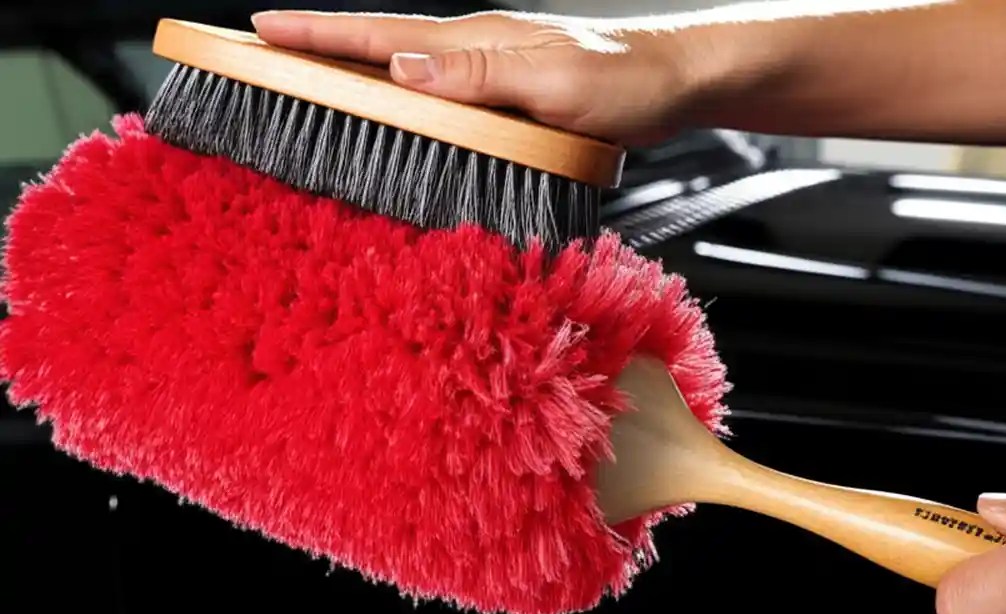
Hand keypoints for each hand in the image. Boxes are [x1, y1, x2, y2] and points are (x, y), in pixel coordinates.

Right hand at [249, 10, 712, 145]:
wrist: (675, 82)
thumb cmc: (626, 78)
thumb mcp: (553, 80)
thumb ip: (479, 76)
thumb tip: (402, 70)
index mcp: (475, 42)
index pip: (379, 35)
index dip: (318, 35)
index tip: (259, 31)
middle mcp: (474, 53)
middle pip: (379, 51)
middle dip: (317, 53)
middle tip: (259, 59)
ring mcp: (489, 74)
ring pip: (406, 77)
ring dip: (354, 80)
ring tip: (306, 88)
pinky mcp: (508, 99)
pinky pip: (440, 101)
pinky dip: (402, 105)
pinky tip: (395, 117)